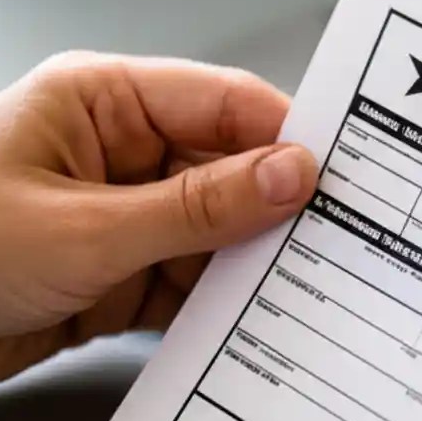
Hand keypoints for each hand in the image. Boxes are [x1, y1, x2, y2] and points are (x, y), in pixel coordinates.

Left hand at [0, 52, 318, 388]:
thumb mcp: (83, 229)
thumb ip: (196, 207)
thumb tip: (287, 175)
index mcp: (105, 102)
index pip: (222, 102)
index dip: (285, 135)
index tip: (337, 172)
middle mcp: (117, 151)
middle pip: (225, 169)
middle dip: (270, 208)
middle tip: (325, 239)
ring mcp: (117, 214)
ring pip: (212, 231)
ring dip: (243, 262)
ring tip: (289, 286)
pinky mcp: (112, 272)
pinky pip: (184, 280)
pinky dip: (212, 302)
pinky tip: (239, 318)